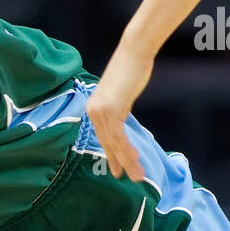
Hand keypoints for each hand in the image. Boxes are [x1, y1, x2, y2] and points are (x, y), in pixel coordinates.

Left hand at [86, 47, 154, 181]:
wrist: (134, 53)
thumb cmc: (131, 69)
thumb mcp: (122, 94)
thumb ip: (119, 108)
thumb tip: (123, 118)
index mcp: (94, 107)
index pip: (102, 136)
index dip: (110, 153)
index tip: (116, 168)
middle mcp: (93, 111)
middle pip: (106, 142)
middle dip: (117, 161)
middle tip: (126, 177)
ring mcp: (100, 111)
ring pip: (113, 143)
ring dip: (126, 161)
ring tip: (136, 176)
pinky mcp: (111, 110)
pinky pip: (118, 136)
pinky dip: (126, 150)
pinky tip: (135, 161)